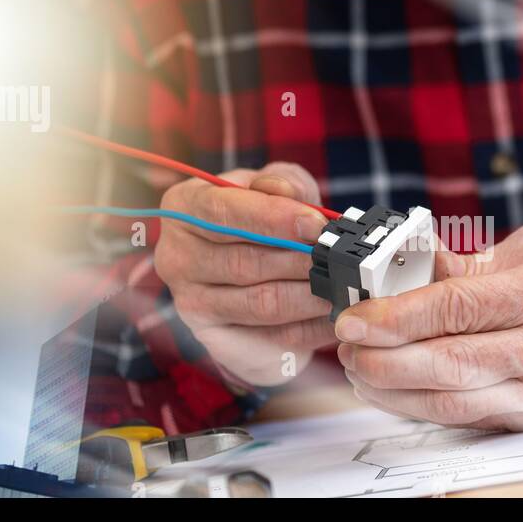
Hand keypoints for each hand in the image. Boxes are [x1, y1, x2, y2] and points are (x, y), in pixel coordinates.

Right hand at [155, 162, 334, 385]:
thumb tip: (286, 192)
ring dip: (311, 296)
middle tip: (341, 260)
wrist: (250, 272)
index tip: (316, 224)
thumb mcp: (273, 190)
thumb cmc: (261, 221)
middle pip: (245, 262)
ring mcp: (192, 302)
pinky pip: (272, 336)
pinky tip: (335, 313)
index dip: (273, 218)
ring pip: (262, 303)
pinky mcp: (216, 338)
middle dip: (302, 261)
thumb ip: (283, 183)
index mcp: (185, 207)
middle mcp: (178, 256)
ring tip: (344, 286)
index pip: (223, 212)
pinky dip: (311, 327)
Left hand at [335, 223, 522, 429]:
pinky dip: (424, 406)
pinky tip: (397, 389)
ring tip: (361, 367)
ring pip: (454, 401)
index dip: (396, 316)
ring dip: (395, 389)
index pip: (457, 308)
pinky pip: (470, 417)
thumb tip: (405, 271)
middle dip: (384, 358)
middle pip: (449, 362)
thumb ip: (469, 264)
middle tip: (347, 344)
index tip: (355, 317)